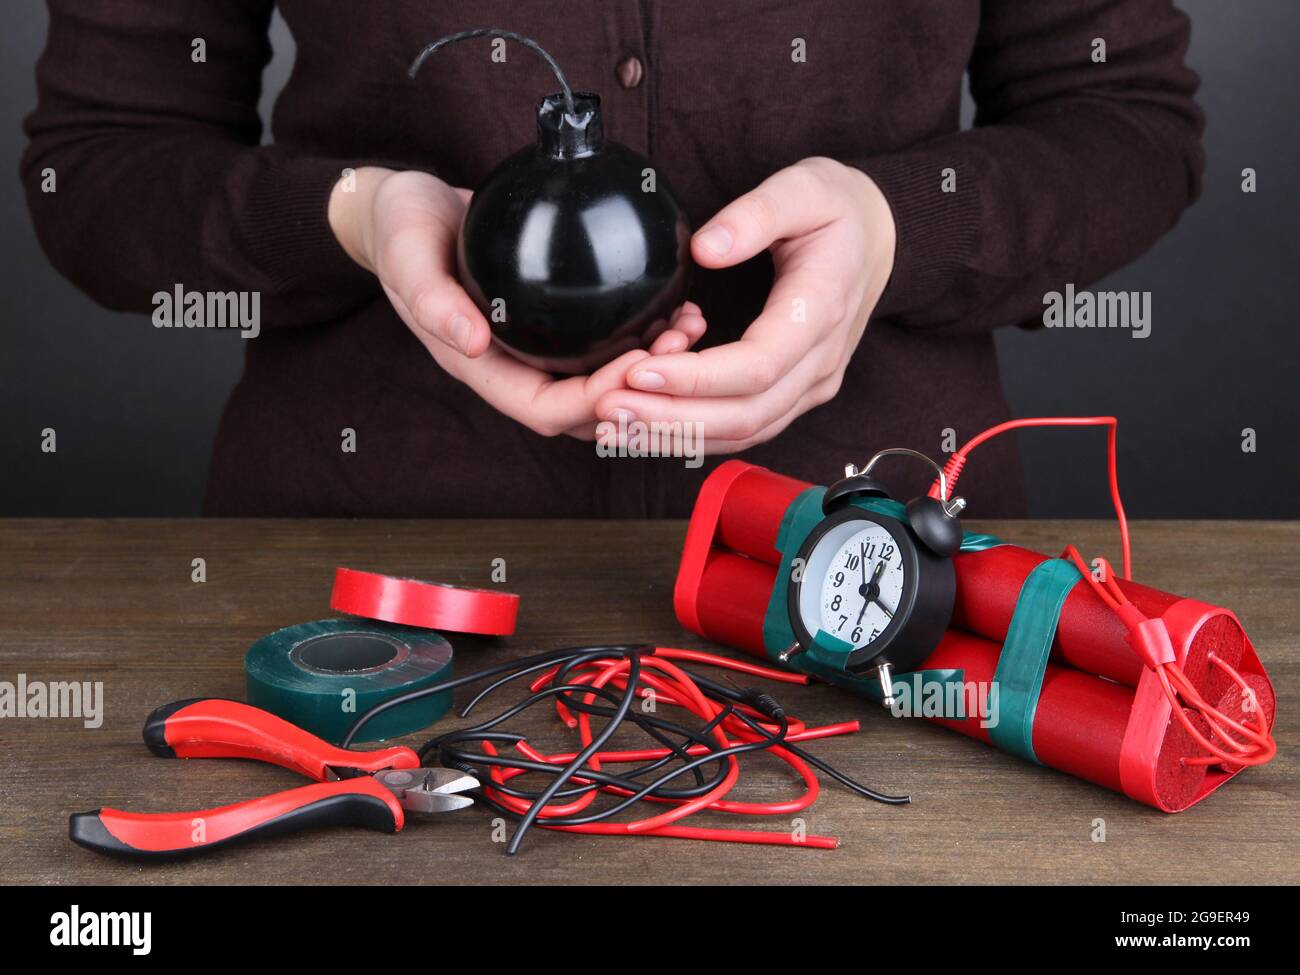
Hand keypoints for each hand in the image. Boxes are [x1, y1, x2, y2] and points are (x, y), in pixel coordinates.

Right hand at [328, 167, 705, 436]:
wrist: (404, 211)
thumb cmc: (401, 231)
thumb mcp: (406, 256)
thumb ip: (432, 300)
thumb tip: (473, 345)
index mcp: (481, 368)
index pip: (546, 409)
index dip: (595, 400)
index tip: (637, 364)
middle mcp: (514, 369)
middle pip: (587, 409)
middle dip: (638, 391)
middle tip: (682, 344)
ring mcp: (537, 351)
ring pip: (604, 383)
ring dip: (651, 369)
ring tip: (689, 326)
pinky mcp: (557, 328)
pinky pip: (605, 347)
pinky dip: (643, 338)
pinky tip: (674, 306)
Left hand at [594, 157, 896, 451]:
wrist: (880, 236)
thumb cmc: (838, 210)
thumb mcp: (804, 188)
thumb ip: (756, 213)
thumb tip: (706, 246)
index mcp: (822, 311)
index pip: (757, 366)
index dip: (696, 378)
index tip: (638, 371)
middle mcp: (821, 362)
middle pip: (747, 414)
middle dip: (673, 418)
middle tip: (608, 409)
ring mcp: (811, 384)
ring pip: (745, 431)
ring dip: (677, 435)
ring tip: (614, 426)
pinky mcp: (796, 393)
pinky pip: (745, 427)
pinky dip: (694, 433)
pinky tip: (646, 428)